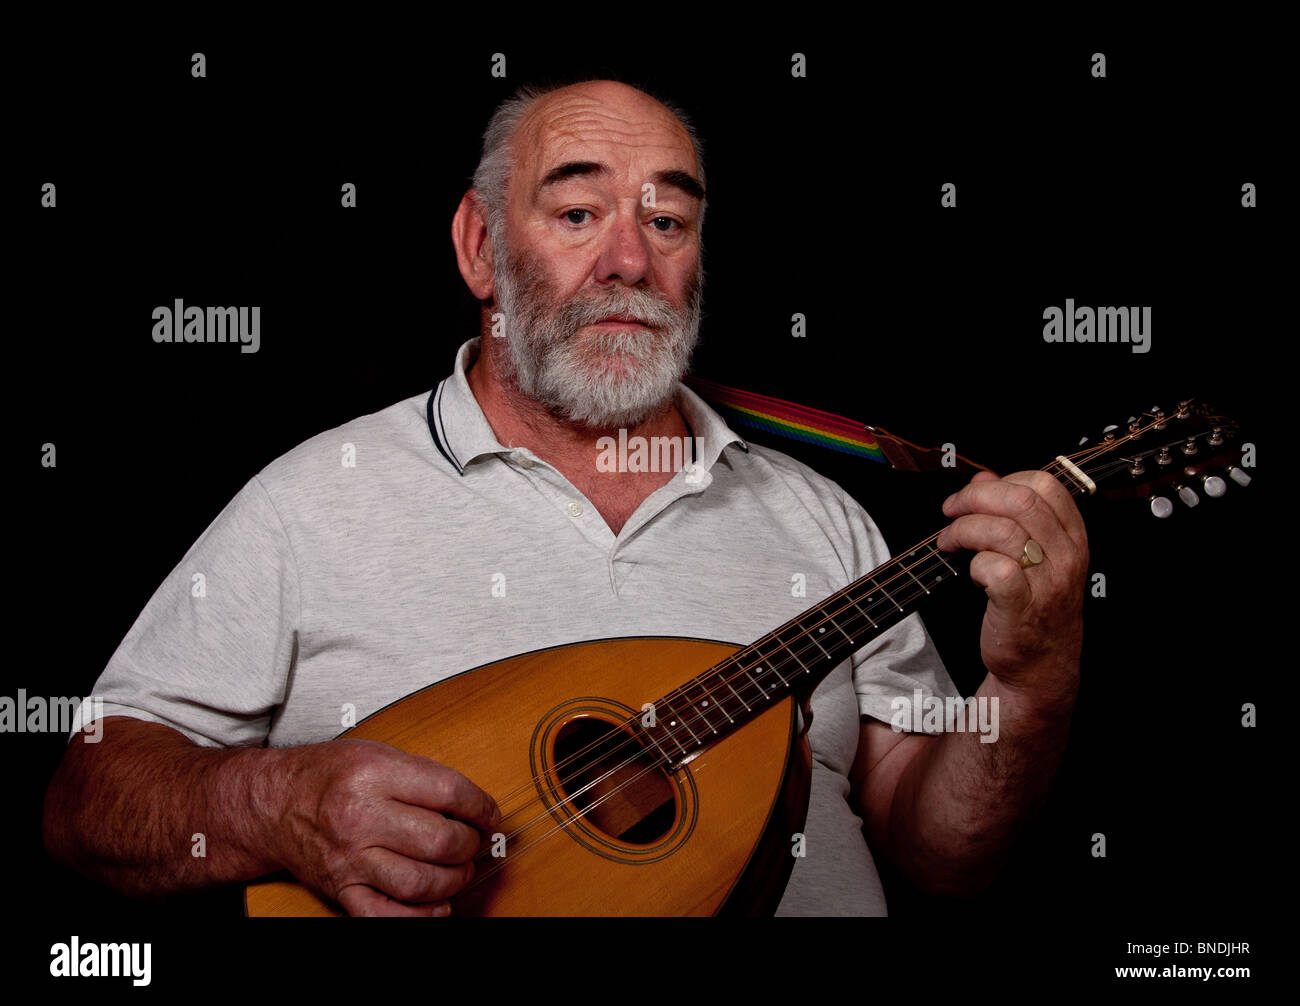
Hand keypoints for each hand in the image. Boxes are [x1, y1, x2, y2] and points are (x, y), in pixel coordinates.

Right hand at [271, 739, 499, 915]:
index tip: (489, 814)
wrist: (274, 803)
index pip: (449, 793)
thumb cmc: (330, 775)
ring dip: (454, 880)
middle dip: (469, 844)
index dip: (481, 807)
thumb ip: (426, 777)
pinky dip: (421, 918)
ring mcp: (350, 859)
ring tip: (459, 869)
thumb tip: (475, 806)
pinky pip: (387, 917)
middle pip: (440, 841)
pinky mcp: (341, 890)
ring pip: (421, 883)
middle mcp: (360, 817)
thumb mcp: (378, 754)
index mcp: (374, 774)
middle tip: (472, 841)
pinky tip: (438, 905)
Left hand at [935, 470, 1088, 707]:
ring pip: (1001, 531)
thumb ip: (1012, 514)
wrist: (1041, 668)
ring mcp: (1047, 582)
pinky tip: (969, 570)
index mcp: (1072, 536)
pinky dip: (974, 563)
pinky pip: (995, 569)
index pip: (1045, 485)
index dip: (1004, 481)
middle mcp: (1066, 556)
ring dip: (963, 529)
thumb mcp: (1036, 554)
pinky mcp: (1022, 607)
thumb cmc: (1035, 607)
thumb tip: (984, 478)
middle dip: (974, 498)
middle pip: (1021, 500)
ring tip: (950, 541)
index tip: (977, 495)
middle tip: (951, 511)